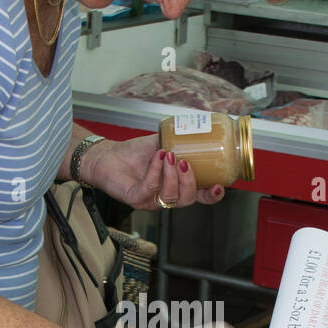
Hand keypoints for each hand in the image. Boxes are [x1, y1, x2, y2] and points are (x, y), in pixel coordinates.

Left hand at [81, 133, 224, 209]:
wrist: (108, 155)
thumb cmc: (134, 153)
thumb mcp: (163, 144)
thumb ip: (180, 142)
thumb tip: (200, 126)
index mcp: (176, 186)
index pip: (199, 197)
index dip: (212, 195)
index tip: (219, 186)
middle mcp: (165, 197)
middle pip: (187, 199)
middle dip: (190, 182)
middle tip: (185, 163)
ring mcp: (150, 201)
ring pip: (170, 197)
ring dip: (172, 175)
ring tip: (169, 155)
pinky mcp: (135, 199)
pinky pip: (150, 189)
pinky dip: (155, 171)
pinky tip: (157, 156)